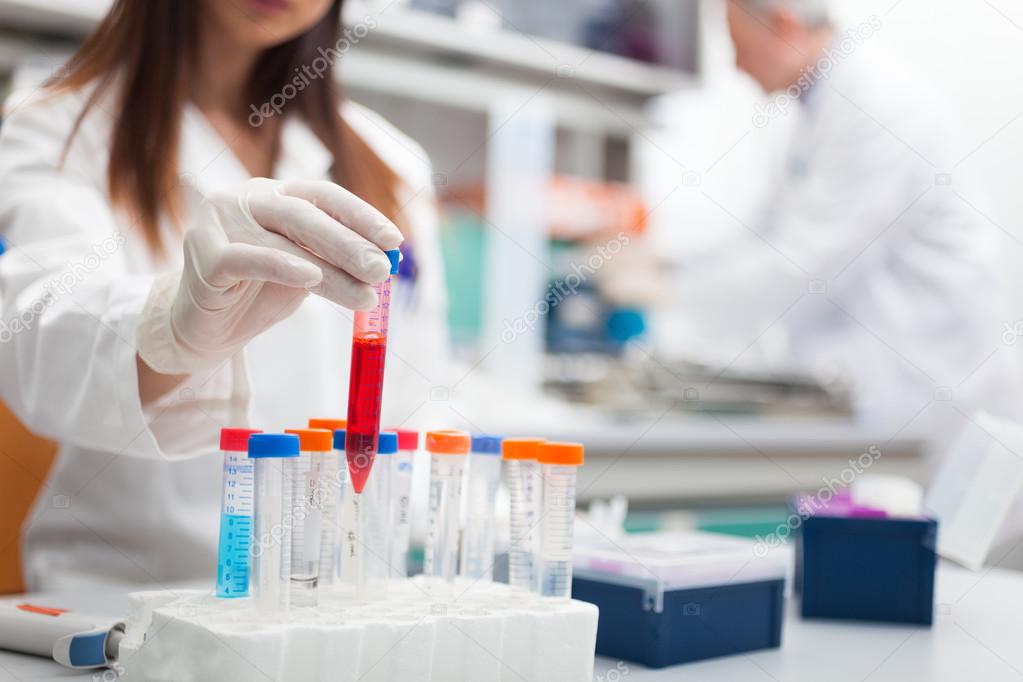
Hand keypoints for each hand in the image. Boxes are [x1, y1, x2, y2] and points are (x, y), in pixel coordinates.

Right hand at [136, 178, 401, 375]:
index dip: (361, 216)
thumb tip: (385, 265)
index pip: (324, 196)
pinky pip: (246, 258)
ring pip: (284, 240)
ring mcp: (220, 221)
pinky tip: (310, 277)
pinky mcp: (202, 253)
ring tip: (365, 293)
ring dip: (331, 268)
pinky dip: (280, 265)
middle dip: (350, 243)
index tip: (395, 241)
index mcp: (275, 194)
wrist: (203, 328)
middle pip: (306, 214)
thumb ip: (334, 262)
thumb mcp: (305, 274)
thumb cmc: (256, 294)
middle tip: (383, 269)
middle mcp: (246, 198)